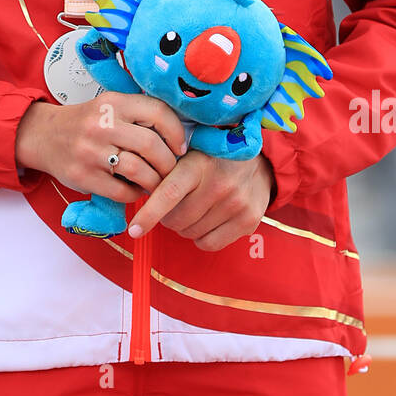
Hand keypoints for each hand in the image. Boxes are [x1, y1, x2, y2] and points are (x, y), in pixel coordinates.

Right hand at [14, 94, 185, 204]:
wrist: (44, 136)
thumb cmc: (86, 122)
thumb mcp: (110, 106)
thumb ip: (139, 114)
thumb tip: (179, 133)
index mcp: (114, 102)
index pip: (158, 113)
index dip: (176, 132)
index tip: (180, 147)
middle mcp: (102, 124)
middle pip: (151, 145)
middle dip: (167, 163)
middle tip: (170, 170)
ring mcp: (91, 151)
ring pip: (139, 171)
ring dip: (154, 181)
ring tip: (155, 182)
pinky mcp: (83, 176)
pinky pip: (122, 191)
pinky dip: (135, 194)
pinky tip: (136, 190)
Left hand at [127, 150, 275, 250]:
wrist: (261, 160)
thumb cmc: (214, 157)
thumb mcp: (190, 152)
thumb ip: (167, 169)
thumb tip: (139, 192)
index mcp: (199, 164)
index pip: (169, 194)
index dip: (149, 214)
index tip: (134, 230)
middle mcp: (219, 184)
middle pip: (176, 220)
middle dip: (167, 217)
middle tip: (173, 205)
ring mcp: (236, 204)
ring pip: (190, 233)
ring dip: (185, 226)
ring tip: (195, 208)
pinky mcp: (248, 221)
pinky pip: (209, 244)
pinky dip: (201, 237)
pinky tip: (207, 220)